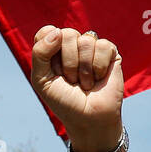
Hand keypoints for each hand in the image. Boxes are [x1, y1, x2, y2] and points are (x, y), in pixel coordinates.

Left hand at [32, 26, 123, 151]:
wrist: (88, 120)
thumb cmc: (64, 101)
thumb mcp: (41, 79)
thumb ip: (40, 53)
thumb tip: (58, 31)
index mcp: (53, 49)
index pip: (48, 31)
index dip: (49, 50)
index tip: (54, 71)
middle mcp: (72, 45)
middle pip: (67, 34)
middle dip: (68, 62)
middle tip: (71, 80)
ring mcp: (92, 48)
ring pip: (86, 40)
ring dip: (84, 68)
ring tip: (86, 82)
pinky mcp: (111, 53)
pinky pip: (103, 46)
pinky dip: (99, 67)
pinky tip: (99, 78)